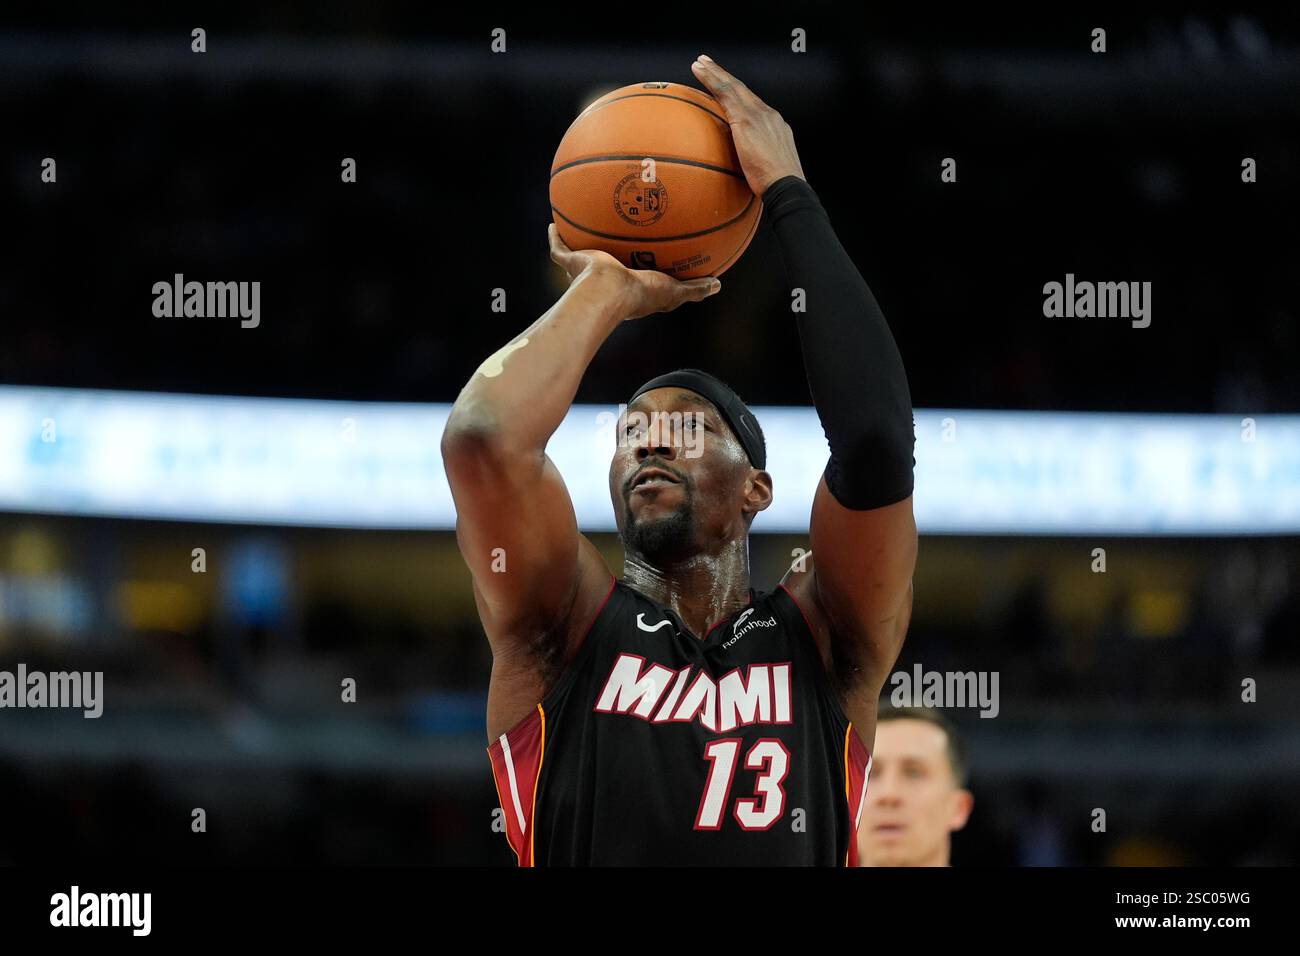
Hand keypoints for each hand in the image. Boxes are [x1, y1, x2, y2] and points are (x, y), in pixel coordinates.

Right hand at [547, 223, 719, 320]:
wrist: (608, 290)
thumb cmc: (640, 293)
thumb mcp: (674, 290)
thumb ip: (694, 288)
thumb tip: (718, 284)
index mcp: (628, 289)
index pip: (634, 279)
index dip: (639, 271)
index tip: (646, 261)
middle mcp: (605, 280)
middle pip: (607, 266)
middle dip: (609, 256)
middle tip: (615, 241)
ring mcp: (584, 273)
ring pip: (579, 257)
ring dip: (579, 245)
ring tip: (581, 224)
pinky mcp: (570, 263)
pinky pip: (558, 248)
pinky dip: (554, 237)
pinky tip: (553, 222)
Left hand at [690, 55, 805, 196]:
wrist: (787, 187)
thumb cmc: (778, 187)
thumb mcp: (769, 170)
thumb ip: (756, 163)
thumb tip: (743, 171)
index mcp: (774, 125)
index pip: (752, 103)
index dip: (737, 92)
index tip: (726, 84)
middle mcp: (768, 115)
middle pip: (742, 90)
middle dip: (724, 75)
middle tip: (707, 63)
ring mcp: (758, 115)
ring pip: (732, 87)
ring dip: (714, 73)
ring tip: (698, 63)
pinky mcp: (746, 120)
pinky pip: (725, 94)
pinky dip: (712, 81)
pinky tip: (700, 73)